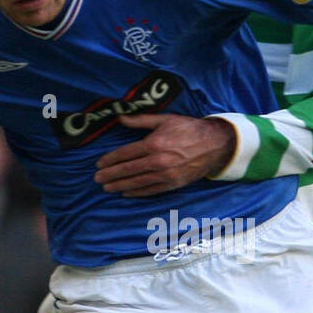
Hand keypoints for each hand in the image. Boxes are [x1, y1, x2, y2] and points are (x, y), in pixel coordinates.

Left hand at [94, 114, 235, 195]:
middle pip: (128, 170)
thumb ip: (141, 121)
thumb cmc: (189, 129)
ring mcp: (166, 175)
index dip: (110, 159)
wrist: (215, 144)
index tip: (99, 163)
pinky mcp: (174, 184)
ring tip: (107, 188)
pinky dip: (137, 193)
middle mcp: (158, 161)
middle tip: (97, 178)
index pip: (126, 154)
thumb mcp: (165, 119)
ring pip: (137, 182)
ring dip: (120, 185)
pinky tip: (126, 193)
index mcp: (154, 144)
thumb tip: (121, 119)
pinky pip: (151, 190)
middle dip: (110, 175)